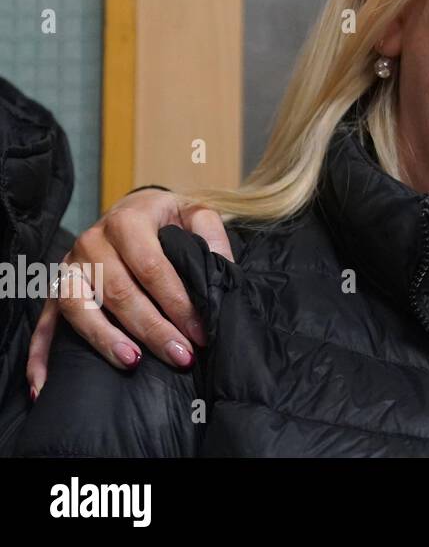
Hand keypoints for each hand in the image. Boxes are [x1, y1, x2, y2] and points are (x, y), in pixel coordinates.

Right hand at [26, 188, 232, 398]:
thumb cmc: (167, 218)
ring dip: (104, 340)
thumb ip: (210, 233)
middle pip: (119, 292)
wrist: (132, 210)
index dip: (176, 302)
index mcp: (127, 221)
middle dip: (152, 328)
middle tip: (180, 356)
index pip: (151, 267)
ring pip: (80, 308)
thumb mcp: (194, 212)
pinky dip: (41, 355)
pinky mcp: (56, 290)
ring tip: (134, 363)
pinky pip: (43, 323)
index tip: (199, 332)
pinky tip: (45, 384)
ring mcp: (69, 267)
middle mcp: (92, 243)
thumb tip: (221, 268)